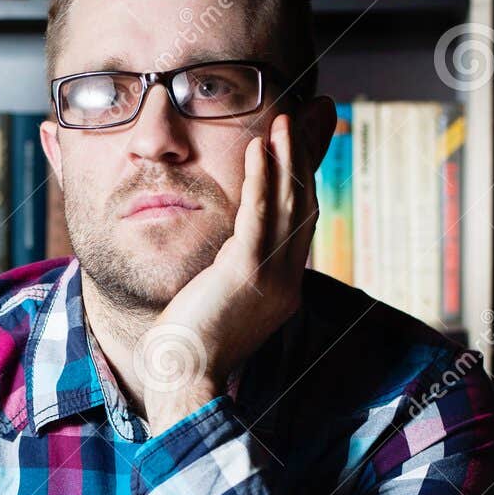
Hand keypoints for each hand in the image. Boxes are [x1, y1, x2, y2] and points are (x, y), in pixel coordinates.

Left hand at [143, 112, 317, 436]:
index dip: (306, 176)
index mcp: (282, 287)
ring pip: (289, 204)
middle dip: (307, 155)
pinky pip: (259, 217)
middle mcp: (286, 281)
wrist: (182, 382)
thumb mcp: (217, 303)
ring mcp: (272, 278)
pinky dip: (262, 178)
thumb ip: (229, 274)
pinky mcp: (246, 275)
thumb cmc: (186, 349)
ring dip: (288, 156)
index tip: (307, 139)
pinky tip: (259, 147)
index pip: (301, 220)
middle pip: (304, 203)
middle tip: (311, 112)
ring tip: (285, 116)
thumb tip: (224, 255)